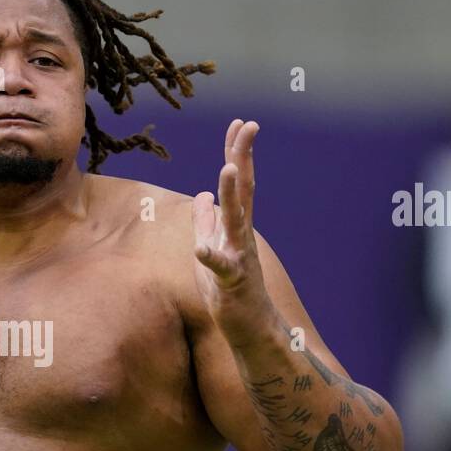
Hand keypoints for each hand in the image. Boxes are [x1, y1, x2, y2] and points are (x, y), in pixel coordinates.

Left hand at [193, 119, 276, 348]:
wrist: (249, 328)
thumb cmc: (229, 291)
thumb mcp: (211, 250)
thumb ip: (206, 224)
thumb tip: (201, 196)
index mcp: (236, 226)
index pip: (237, 183)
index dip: (237, 152)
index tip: (239, 122)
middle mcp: (242, 235)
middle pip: (243, 190)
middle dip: (242, 156)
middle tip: (247, 125)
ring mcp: (240, 256)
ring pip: (236, 221)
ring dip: (231, 194)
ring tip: (227, 167)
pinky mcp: (231, 282)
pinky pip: (221, 268)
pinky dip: (210, 258)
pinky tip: (201, 250)